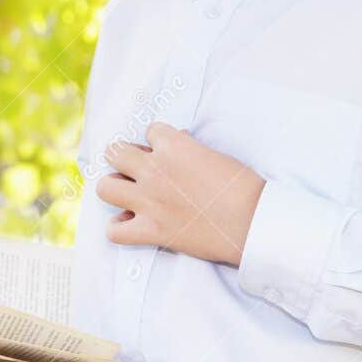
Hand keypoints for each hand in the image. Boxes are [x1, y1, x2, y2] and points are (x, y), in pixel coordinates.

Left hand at [99, 122, 265, 266]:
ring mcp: (150, 201)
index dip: (158, 142)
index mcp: (174, 145)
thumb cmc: (244, 187)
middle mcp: (155, 170)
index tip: (167, 154)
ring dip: (116, 189)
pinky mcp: (153, 231)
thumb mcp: (214, 154)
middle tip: (138, 170)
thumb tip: (175, 145)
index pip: (149, 130)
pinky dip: (119, 229)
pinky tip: (132, 224)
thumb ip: (187, 149)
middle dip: (124, 158)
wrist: (255, 222)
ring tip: (130, 194)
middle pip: (115, 152)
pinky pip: (114, 231)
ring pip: (105, 187)